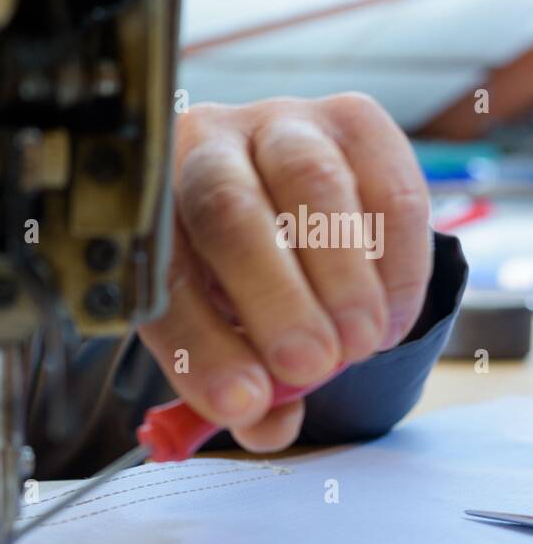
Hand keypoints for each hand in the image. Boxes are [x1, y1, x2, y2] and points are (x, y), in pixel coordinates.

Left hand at [136, 93, 431, 452]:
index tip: (241, 405)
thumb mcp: (220, 335)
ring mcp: (275, 124)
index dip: (200, 345)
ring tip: (359, 346)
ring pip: (309, 184)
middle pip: (227, 211)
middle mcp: (201, 150)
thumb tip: (266, 426)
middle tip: (310, 365)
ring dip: (341, 276)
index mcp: (148, 213)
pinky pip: (384, 182)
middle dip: (272, 298)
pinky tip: (391, 317)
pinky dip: (395, 259)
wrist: (279, 203)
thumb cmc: (235, 278)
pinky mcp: (351, 116)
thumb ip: (242, 388)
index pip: (160, 277)